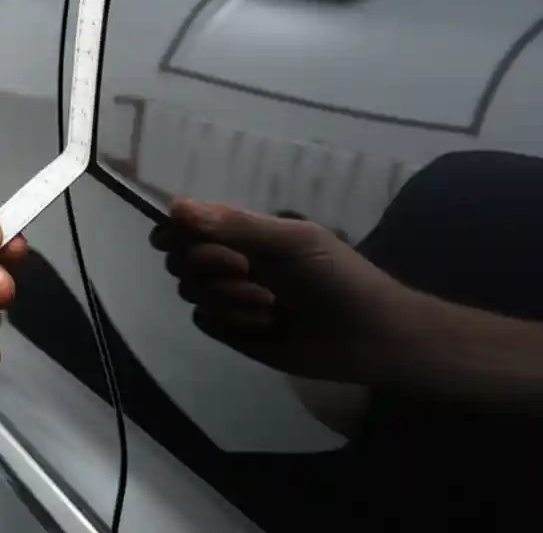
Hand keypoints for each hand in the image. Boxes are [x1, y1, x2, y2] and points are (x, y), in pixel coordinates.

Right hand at [151, 199, 411, 383]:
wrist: (368, 334)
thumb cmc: (339, 276)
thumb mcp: (292, 240)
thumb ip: (237, 225)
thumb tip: (177, 208)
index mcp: (243, 232)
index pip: (186, 223)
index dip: (173, 227)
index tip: (177, 234)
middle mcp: (229, 262)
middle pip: (179, 257)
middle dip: (205, 261)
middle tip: (245, 267)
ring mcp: (229, 298)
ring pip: (190, 290)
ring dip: (226, 294)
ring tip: (269, 302)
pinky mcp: (233, 332)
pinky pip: (204, 321)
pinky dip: (230, 319)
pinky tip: (265, 323)